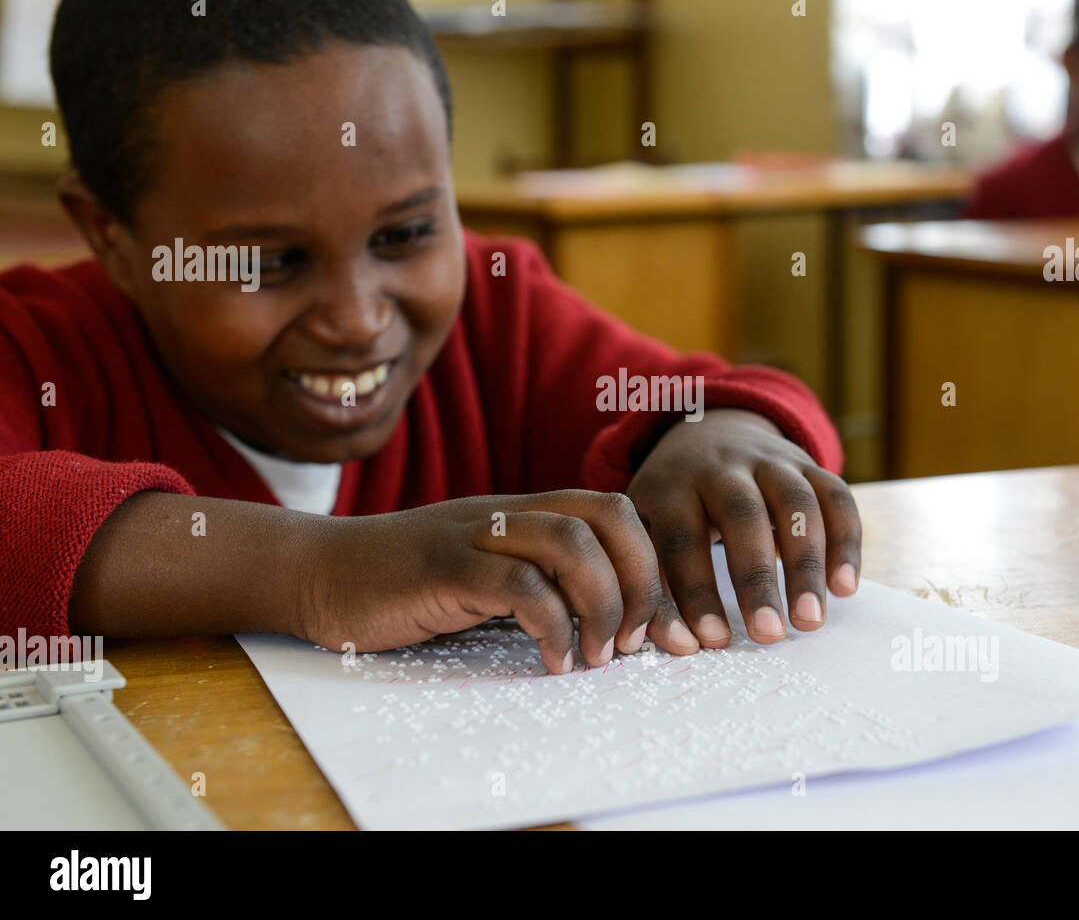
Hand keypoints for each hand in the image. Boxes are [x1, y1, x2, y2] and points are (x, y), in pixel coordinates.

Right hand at [299, 490, 698, 672]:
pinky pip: (517, 585)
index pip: (616, 513)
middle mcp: (510, 513)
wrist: (319, 571)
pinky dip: (550, 627)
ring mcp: (477, 534)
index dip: (654, 568)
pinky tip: (552, 661)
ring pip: (571, 544)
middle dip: (643, 582)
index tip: (665, 630)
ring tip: (598, 656)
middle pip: (609, 516)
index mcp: (527, 512)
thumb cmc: (406, 583)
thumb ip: (539, 581)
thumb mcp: (485, 573)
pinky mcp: (443, 566)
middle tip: (636, 642)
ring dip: (601, 606)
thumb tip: (609, 622)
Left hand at [626, 408, 861, 646]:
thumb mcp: (646, 531)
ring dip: (807, 563)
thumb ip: (654, 586)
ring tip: (810, 621)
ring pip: (795, 503)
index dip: (697, 591)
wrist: (705, 432)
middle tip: (769, 634)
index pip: (683, 539)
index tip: (714, 640)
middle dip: (756, 578)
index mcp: (672, 487)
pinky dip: (845, 541)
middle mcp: (721, 467)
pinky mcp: (807, 463)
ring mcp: (768, 460)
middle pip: (742, 516)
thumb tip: (679, 646)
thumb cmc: (671, 503)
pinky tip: (844, 588)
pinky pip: (835, 495)